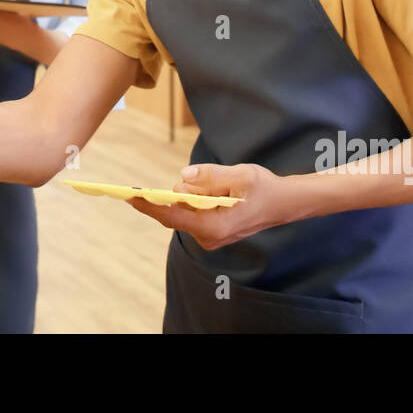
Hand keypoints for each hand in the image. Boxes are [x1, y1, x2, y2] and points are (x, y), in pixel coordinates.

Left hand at [126, 163, 291, 250]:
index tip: (129, 196)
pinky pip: (192, 213)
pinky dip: (194, 200)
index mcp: (213, 226)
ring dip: (190, 194)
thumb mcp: (239, 175)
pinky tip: (211, 191)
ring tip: (217, 185)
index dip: (149, 205)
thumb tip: (183, 176)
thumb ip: (210, 176)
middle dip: (176, 193)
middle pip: (176, 212)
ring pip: (185, 211)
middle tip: (192, 180)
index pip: (173, 215)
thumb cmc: (263, 188)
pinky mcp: (211, 233)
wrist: (283, 204)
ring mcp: (210, 237)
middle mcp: (209, 237)